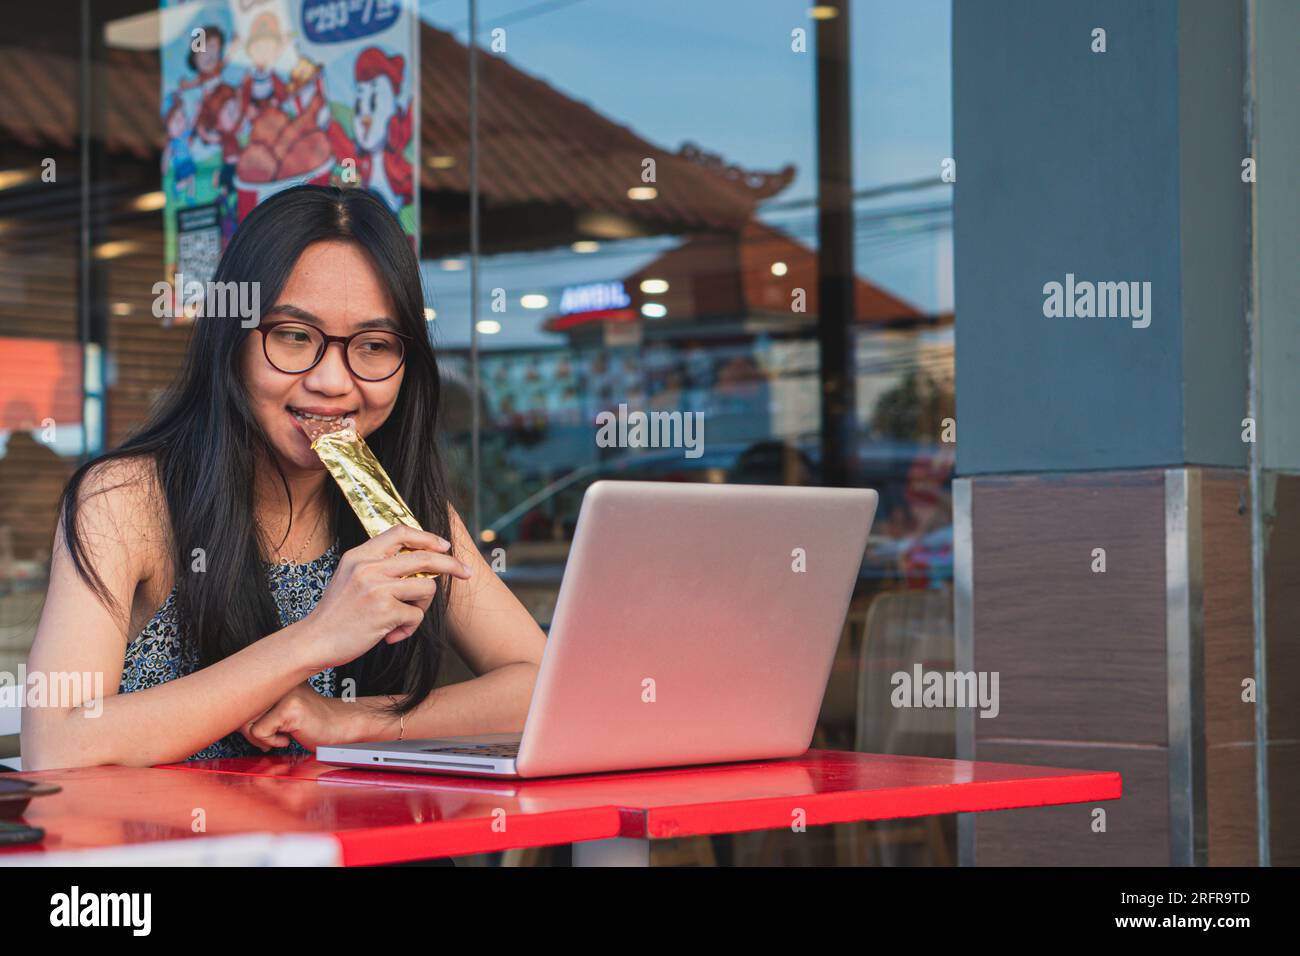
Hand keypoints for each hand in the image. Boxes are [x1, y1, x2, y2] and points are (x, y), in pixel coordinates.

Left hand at [241, 682, 376, 752]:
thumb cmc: (312, 722)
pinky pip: (260, 733)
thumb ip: (259, 707)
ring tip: (282, 734)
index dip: (239, 714)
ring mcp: (285, 693)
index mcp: (277, 678)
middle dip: (248, 729)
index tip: (240, 722)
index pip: (241, 694)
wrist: (342, 727)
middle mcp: (279, 682)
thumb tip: (226, 716)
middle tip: (269, 735)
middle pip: (240, 710)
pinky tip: (290, 737)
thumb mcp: (282, 709)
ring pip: (247, 723)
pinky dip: (273, 742)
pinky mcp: (289, 709)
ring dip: (261, 737)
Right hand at [298, 524, 472, 671]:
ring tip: (403, 620)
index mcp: (360, 555)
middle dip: (451, 566)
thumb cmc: (337, 614)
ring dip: (421, 609)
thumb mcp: (350, 577)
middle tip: (466, 573)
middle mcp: (369, 567)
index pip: (400, 532)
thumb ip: (376, 565)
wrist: (314, 641)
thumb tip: (418, 561)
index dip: (427, 537)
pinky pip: (415, 616)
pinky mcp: (384, 611)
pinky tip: (390, 635)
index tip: (444, 547)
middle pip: (425, 557)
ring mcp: (377, 588)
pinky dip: (409, 628)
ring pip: (426, 589)